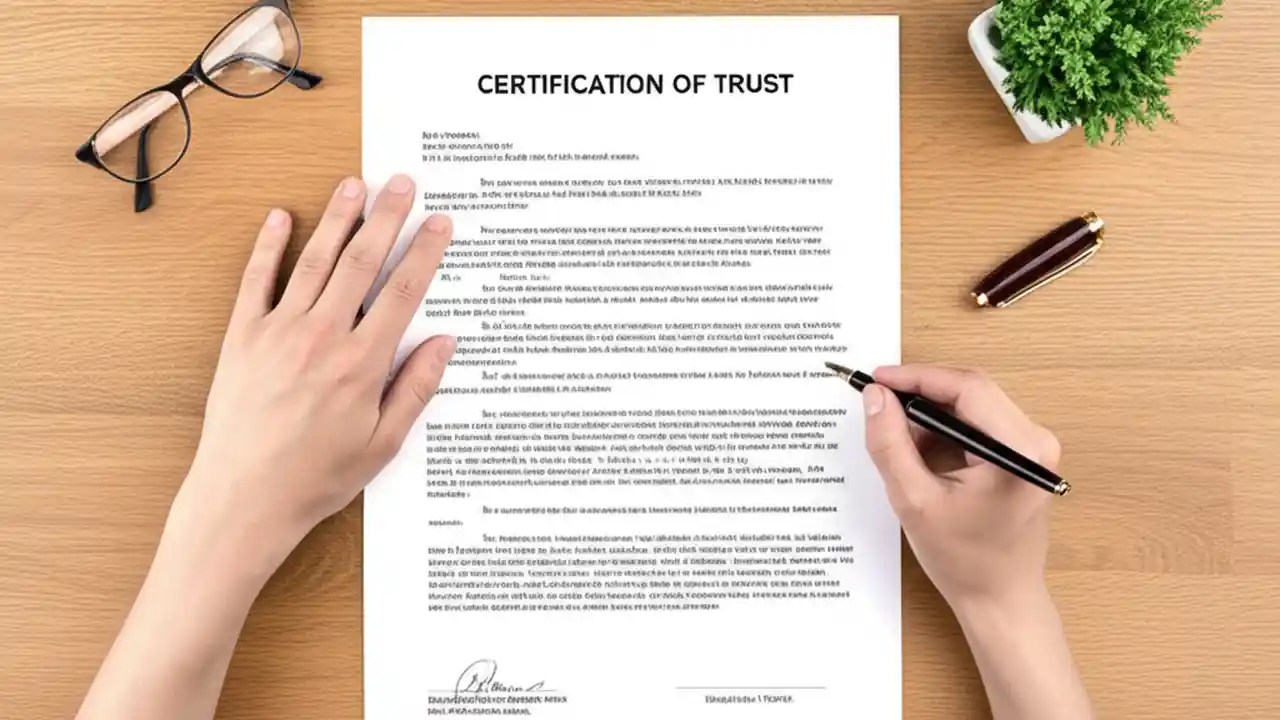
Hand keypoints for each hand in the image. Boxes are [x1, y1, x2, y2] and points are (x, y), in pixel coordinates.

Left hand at [173, 174, 454, 575]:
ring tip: (354, 185)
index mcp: (362, 364)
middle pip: (362, 263)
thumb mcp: (382, 444)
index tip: (439, 223)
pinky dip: (269, 247)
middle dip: (386, 218)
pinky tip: (280, 218)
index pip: (402, 293)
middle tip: (402, 183)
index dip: (425, 253)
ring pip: (315, 262)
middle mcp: (322, 338)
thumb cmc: (316, 478)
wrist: (244, 499)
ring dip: (337, 219)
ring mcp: (279, 333)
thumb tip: (444, 345)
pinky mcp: (243, 338)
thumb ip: (415, 390)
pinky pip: (257, 281)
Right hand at [861, 365, 1060, 611]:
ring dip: (929, 413)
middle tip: (876, 402)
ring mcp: (1031, 447)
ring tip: (895, 438)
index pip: (966, 388)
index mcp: (1020, 449)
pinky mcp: (1019, 454)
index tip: (876, 379)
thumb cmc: (965, 560)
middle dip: (919, 393)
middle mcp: (1034, 440)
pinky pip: (975, 423)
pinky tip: (917, 451)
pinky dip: (941, 429)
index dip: (916, 377)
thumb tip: (875, 398)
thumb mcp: (914, 501)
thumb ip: (890, 445)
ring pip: (969, 405)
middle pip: (969, 391)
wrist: (1000, 599)